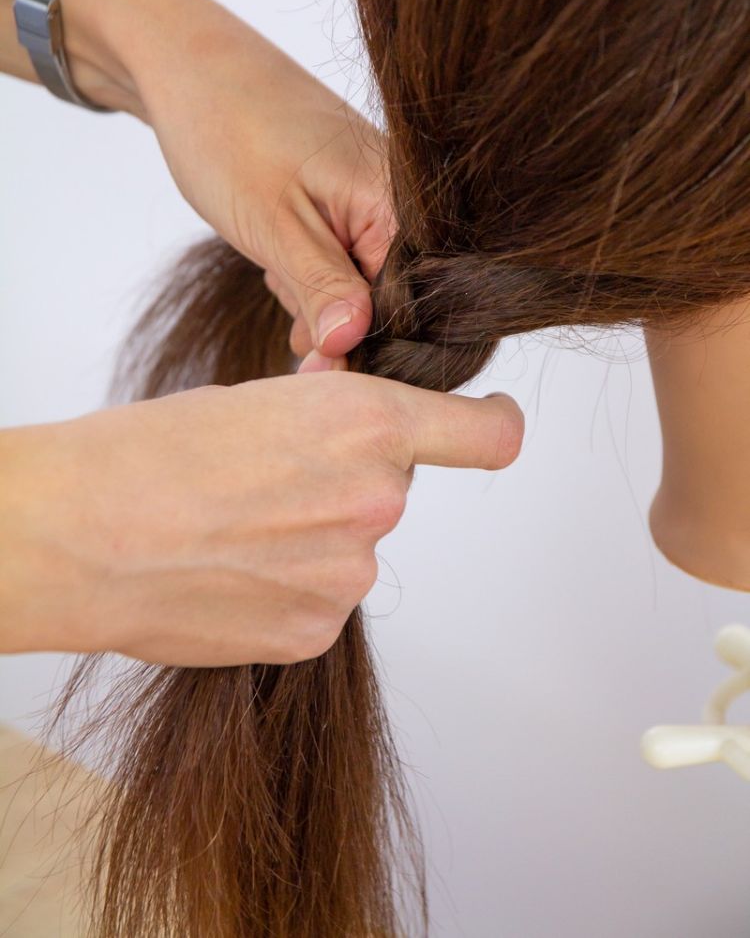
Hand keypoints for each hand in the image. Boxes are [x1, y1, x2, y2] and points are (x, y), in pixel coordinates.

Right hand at [0, 376, 523, 666]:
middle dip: (345, 485)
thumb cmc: (148, 455)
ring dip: (309, 541)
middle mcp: (377, 503)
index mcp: (368, 425)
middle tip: (268, 485)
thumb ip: (329, 419)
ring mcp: (349, 578)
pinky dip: (285, 589)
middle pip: (391, 491)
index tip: (490, 421)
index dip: (493, 424)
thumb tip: (354, 433)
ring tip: (232, 535)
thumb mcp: (257, 400)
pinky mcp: (315, 635)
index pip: (486, 435)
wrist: (79, 537)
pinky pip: (320, 602)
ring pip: (350, 551)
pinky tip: (228, 577)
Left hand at [58, 0, 393, 362]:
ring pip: (363, 288)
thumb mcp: (271, 225)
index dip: (365, 341)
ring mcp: (381, 200)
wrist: (190, 65)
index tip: (315, 354)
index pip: (414, 306)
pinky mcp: (357, 201)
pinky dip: (311, 272)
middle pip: (392, 302)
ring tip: (274, 254)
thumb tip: (354, 346)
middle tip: (280, 282)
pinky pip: (349, 262)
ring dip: (315, 294)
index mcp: (401, 202)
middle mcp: (406, 201)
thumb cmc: (227, 130)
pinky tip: (279, 253)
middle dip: (334, 317)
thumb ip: (321, 289)